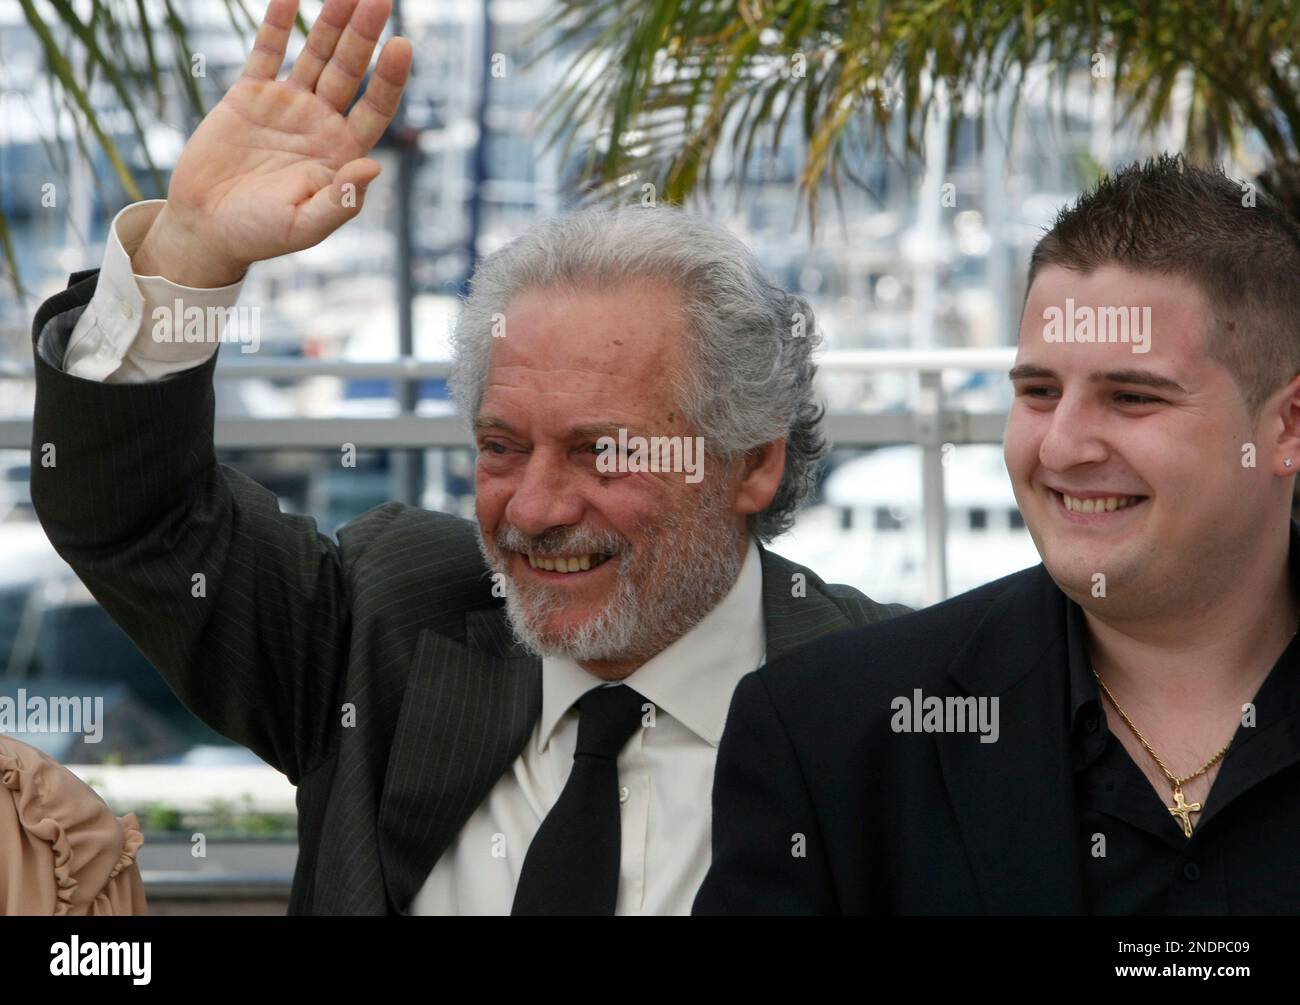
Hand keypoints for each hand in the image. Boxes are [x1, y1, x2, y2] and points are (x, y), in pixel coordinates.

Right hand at [133, 0, 411, 286]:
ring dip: (332, 22)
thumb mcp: (304, 226)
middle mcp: (320, 123)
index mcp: (341, 153)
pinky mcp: (250, 95)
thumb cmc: (259, 234)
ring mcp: (287, 106)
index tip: (403, 45)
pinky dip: (277, 23)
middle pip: (350, 71)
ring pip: (316, 54)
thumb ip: (340, 201)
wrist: (206, 227)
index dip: (391, 79)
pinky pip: (266, 51)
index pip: (376, 108)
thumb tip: (374, 167)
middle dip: (364, 35)